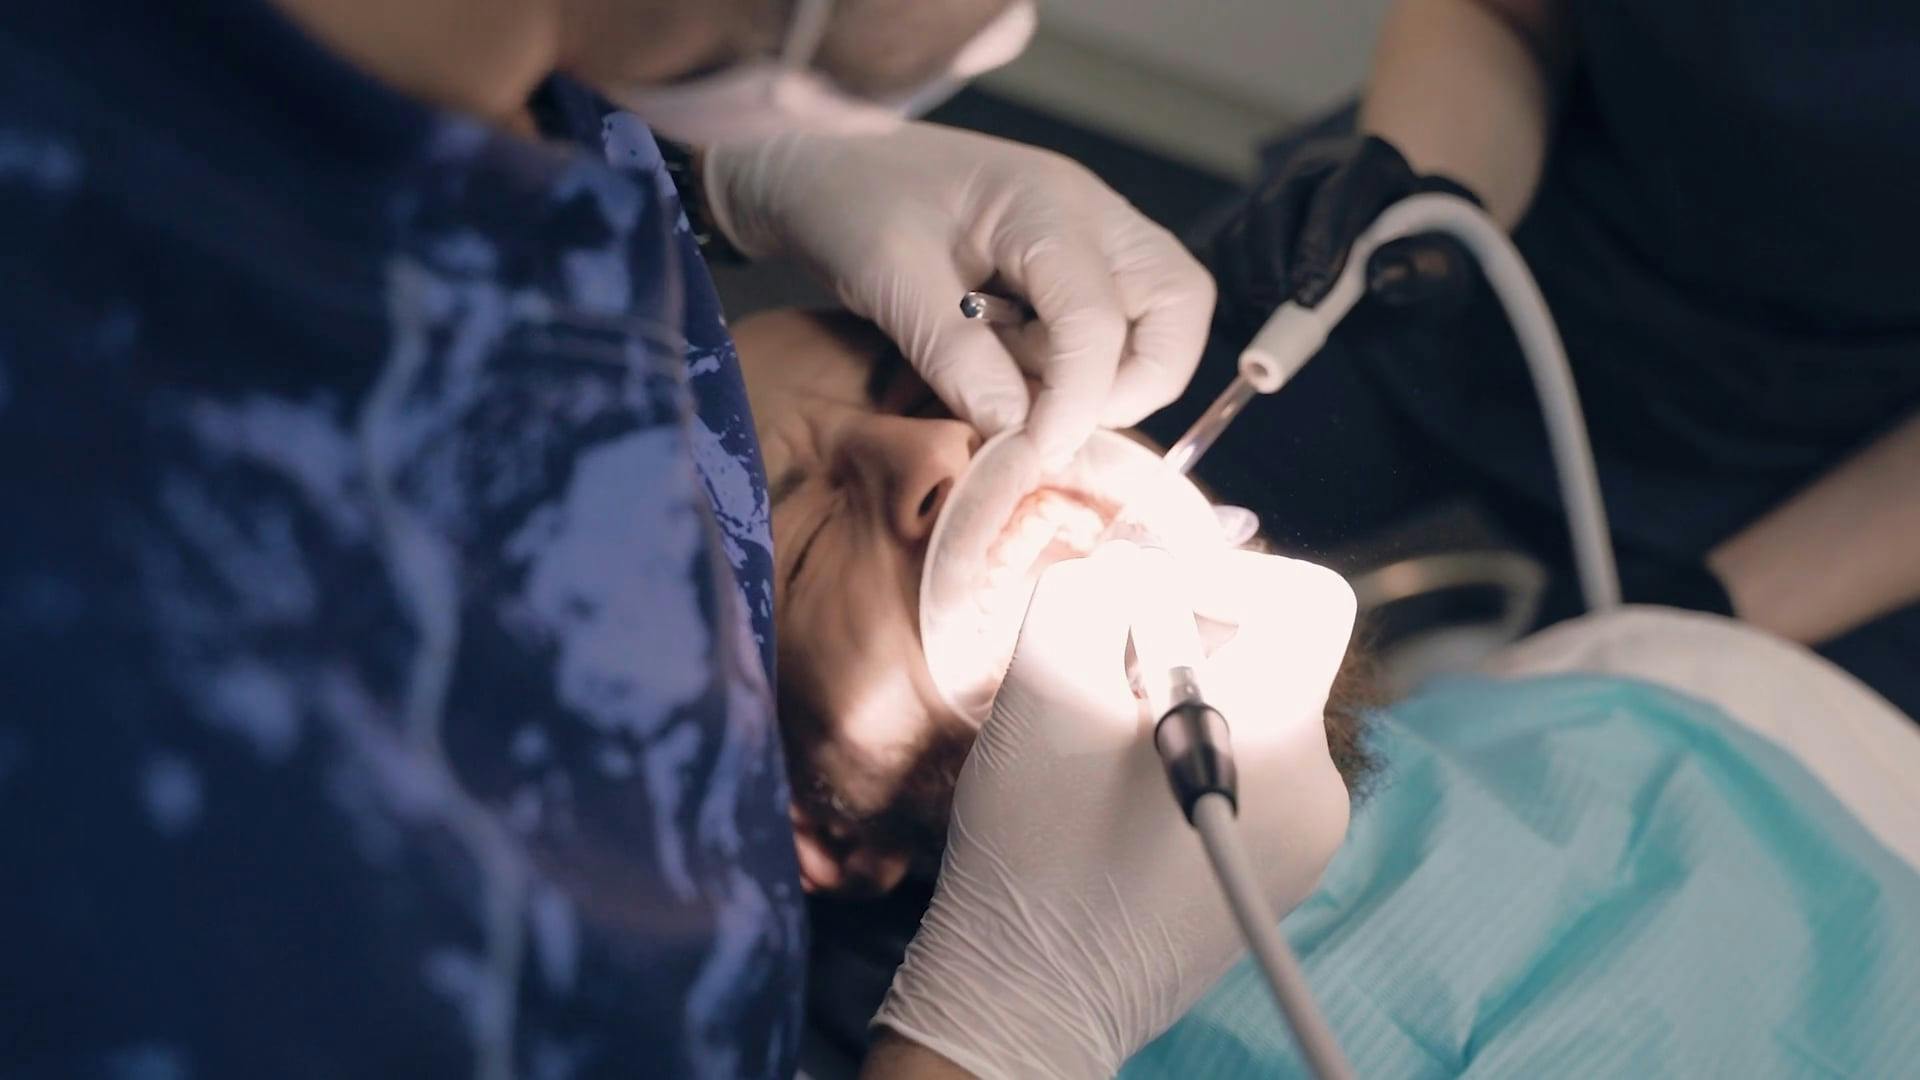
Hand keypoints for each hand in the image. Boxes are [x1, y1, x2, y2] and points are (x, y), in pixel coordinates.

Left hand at [702, 123, 1215, 464]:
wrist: (821, 159)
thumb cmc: (848, 201)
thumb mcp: (887, 279)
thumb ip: (954, 354)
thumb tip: (1015, 430)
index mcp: (1045, 204)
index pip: (1100, 320)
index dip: (1077, 401)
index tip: (1029, 453)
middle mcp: (1089, 212)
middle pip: (1179, 305)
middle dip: (1140, 382)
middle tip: (1061, 422)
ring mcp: (1090, 232)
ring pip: (1162, 314)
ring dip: (1112, 374)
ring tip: (1021, 386)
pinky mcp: (1073, 260)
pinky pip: (1118, 320)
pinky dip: (1081, 362)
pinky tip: (1013, 366)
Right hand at [873, 544, 1356, 1078]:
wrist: (1031, 996)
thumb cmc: (1038, 841)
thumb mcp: (1043, 677)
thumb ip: (1096, 586)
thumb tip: (1140, 567)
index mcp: (1288, 731)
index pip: (1308, 595)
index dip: (1225, 571)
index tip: (1140, 603)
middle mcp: (1321, 787)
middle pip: (1269, 654)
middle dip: (1178, 643)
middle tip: (1093, 679)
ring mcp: (1302, 843)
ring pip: (1248, 715)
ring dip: (1171, 704)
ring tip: (1093, 750)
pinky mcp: (1269, 879)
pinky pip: (1242, 776)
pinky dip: (1179, 760)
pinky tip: (1111, 802)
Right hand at [1212, 134, 1480, 329]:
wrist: (1396, 262)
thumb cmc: (1419, 262)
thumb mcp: (1440, 267)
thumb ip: (1422, 268)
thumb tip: (1382, 274)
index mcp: (1368, 164)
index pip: (1338, 192)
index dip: (1319, 242)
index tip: (1309, 296)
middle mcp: (1312, 171)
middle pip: (1272, 207)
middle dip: (1269, 265)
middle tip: (1275, 313)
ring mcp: (1274, 197)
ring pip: (1238, 233)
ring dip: (1244, 285)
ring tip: (1264, 328)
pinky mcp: (1246, 228)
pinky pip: (1219, 258)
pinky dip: (1227, 294)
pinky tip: (1247, 324)